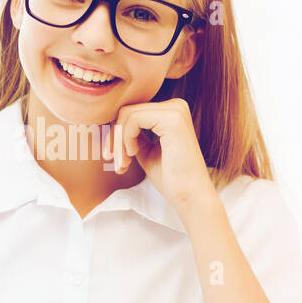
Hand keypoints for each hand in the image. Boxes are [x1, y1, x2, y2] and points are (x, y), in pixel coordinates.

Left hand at [108, 98, 216, 213]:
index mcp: (171, 112)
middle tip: (112, 160)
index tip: (112, 156)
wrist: (190, 196)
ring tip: (123, 163)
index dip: (116, 133)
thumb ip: (133, 135)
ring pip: (127, 114)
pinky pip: (133, 119)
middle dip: (114, 137)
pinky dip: (125, 138)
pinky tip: (132, 154)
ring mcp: (175, 110)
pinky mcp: (172, 119)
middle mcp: (176, 106)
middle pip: (127, 111)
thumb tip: (112, 123)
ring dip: (117, 141)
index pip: (132, 111)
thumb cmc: (170, 178)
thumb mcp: (145, 150)